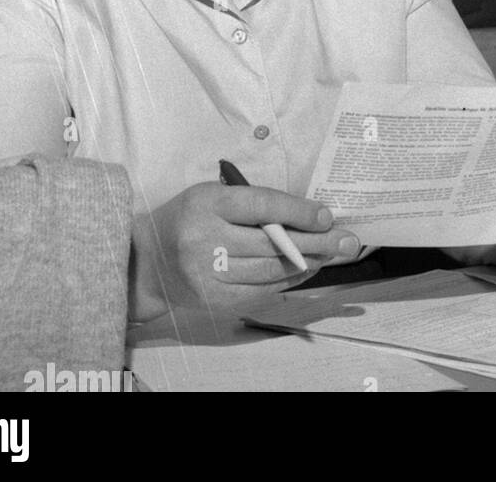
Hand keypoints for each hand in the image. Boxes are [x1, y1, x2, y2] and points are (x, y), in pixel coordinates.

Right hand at [130, 181, 360, 319]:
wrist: (146, 262)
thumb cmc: (188, 218)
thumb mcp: (213, 195)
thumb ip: (252, 203)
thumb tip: (305, 215)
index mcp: (207, 204)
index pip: (261, 206)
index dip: (298, 211)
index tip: (327, 215)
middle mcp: (206, 240)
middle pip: (272, 243)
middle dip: (316, 241)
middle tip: (348, 241)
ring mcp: (209, 276)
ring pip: (270, 271)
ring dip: (308, 263)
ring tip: (333, 254)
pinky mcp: (215, 301)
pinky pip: (261, 292)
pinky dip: (288, 282)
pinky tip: (307, 271)